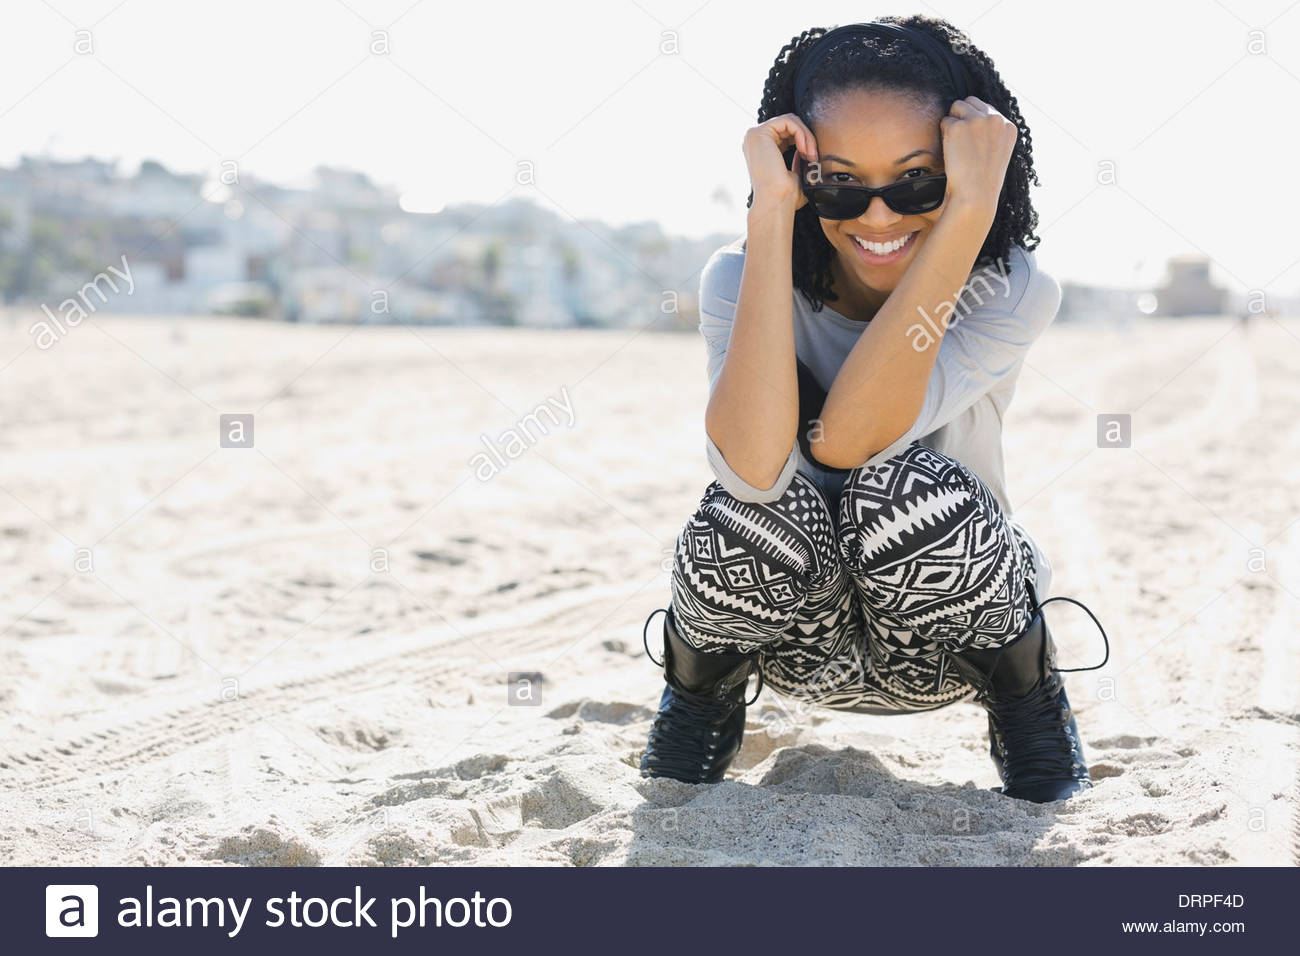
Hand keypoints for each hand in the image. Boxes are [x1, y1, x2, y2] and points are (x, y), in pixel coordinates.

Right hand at [743, 113, 817, 209]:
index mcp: (761, 150)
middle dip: (807, 137)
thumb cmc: (785, 196)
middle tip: (814, 156)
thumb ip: (797, 160)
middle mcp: (755, 142)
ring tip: (810, 154)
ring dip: (806, 136)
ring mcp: (754, 136)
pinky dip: (801, 133)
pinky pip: (787, 121)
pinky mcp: (758, 133)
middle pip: (789, 124)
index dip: (803, 141)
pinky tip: (804, 149)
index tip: (812, 158)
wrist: (777, 202)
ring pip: (790, 121)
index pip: (786, 132)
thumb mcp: (795, 174)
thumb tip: (803, 149)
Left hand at [938, 96, 1018, 216]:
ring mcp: (977, 120)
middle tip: (961, 141)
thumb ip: (992, 133)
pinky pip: (945, 121)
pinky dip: (945, 135)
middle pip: (971, 101)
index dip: (975, 122)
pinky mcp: (959, 126)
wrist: (975, 195)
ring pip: (957, 107)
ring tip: (957, 146)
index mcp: (1008, 126)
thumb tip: (976, 116)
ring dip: (953, 123)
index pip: (987, 108)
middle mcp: (995, 119)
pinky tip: (952, 151)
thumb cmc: (983, 181)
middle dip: (963, 116)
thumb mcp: (998, 153)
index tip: (972, 140)